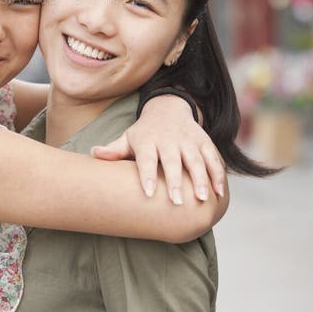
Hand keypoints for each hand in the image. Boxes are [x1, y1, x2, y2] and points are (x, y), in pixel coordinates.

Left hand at [91, 95, 225, 203]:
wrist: (167, 109)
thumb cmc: (144, 133)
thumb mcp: (128, 138)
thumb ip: (114, 150)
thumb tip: (93, 153)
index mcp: (147, 141)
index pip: (146, 158)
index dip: (147, 174)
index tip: (148, 192)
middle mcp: (168, 139)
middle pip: (172, 160)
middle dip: (175, 180)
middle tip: (176, 202)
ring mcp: (188, 140)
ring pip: (196, 159)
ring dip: (200, 179)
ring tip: (202, 199)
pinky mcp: (204, 140)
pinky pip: (213, 158)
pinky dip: (217, 174)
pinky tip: (219, 193)